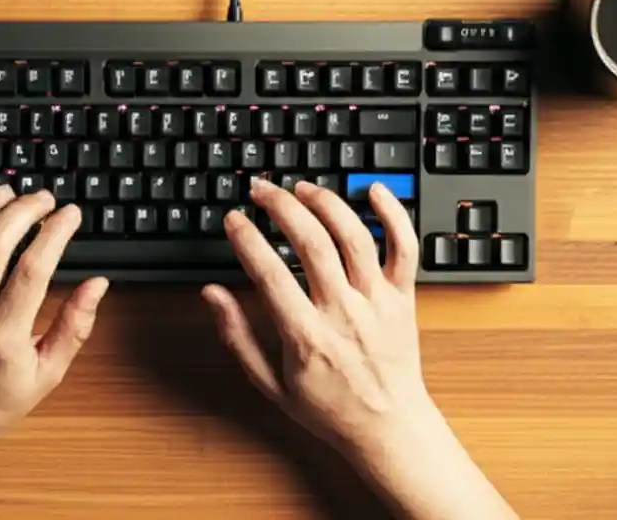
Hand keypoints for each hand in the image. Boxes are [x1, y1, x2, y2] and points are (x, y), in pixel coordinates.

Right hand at [203, 179, 516, 519]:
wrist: (388, 427)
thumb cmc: (329, 408)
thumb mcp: (269, 383)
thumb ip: (237, 336)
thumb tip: (211, 294)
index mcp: (306, 336)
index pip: (270, 273)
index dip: (246, 239)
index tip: (234, 220)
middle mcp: (344, 313)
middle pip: (312, 243)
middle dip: (281, 206)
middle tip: (261, 190)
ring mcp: (377, 302)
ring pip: (354, 237)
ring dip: (326, 203)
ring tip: (301, 188)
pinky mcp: (403, 297)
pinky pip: (405, 247)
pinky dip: (393, 214)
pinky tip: (374, 190)